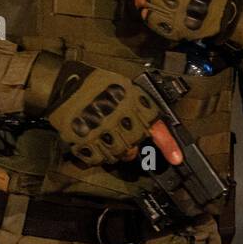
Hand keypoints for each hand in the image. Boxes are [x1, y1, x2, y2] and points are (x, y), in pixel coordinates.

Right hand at [43, 60, 182, 165]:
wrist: (65, 85)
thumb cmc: (97, 84)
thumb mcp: (125, 88)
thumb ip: (139, 106)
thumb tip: (155, 128)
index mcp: (132, 103)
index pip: (156, 127)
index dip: (168, 145)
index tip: (177, 159)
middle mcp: (119, 119)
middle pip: (135, 147)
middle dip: (133, 148)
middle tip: (125, 140)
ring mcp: (101, 132)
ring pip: (118, 155)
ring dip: (116, 152)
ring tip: (108, 140)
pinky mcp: (84, 141)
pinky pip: (98, 158)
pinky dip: (98, 155)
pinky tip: (94, 143)